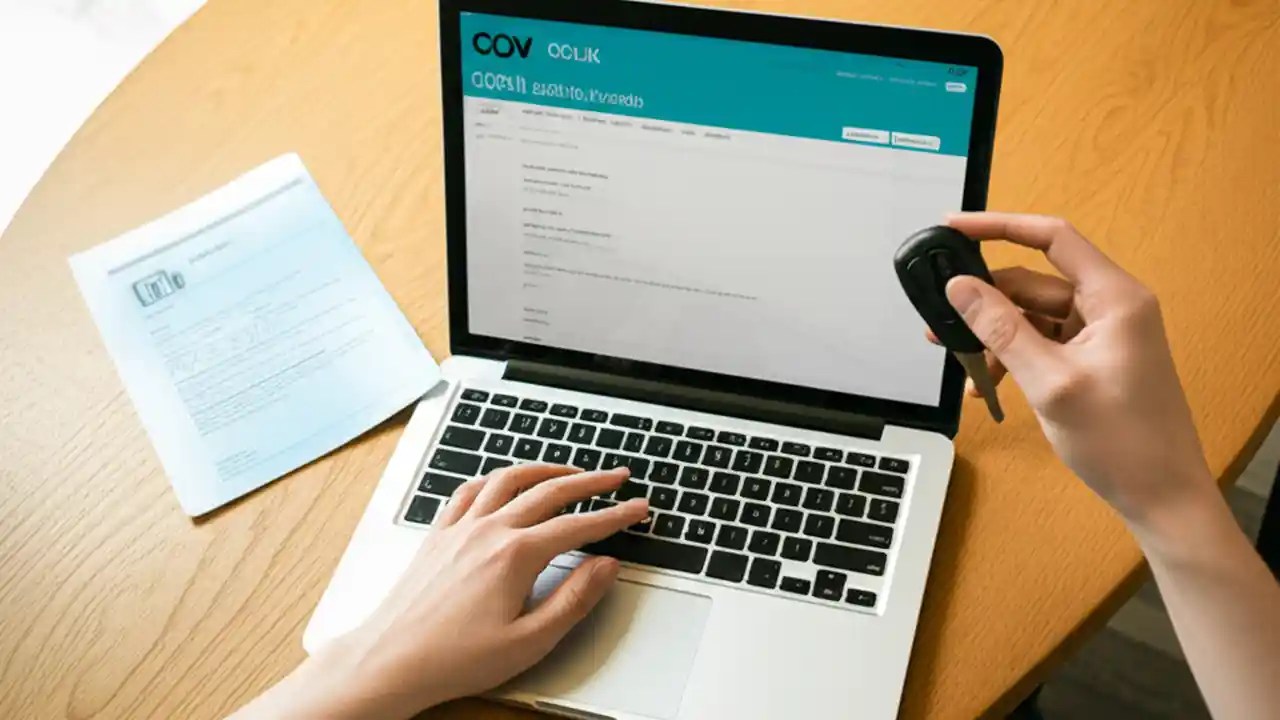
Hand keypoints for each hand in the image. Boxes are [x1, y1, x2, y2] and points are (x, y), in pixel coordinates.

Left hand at [240, 464, 646, 719]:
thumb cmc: (454, 658)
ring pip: (509, 480)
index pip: (579, 526)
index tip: (639, 508)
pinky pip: (470, 490)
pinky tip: (504, 481)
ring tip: (568, 469)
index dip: (616, 516)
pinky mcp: (438, 535)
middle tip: (617, 476)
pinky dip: (496, 478)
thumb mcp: (530, 641)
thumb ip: (574, 600)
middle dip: (590, 481)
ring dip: (544, 469)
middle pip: (549, 491)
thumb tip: (605, 567)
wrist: (391, 661)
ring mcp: (460, 528)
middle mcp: (487, 531)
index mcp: (515, 556)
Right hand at [936, 212, 1214, 526]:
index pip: (1052, 238)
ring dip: (994, 336)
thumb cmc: (1121, 442)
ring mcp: (1103, 336)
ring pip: (1032, 316)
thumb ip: (1001, 330)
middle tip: (938, 317)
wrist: (1163, 497)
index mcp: (1114, 298)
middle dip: (984, 299)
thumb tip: (959, 287)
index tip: (953, 228)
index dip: (1000, 226)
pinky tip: (985, 383)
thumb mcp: (1050, 382)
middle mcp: (1111, 308)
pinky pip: (1042, 344)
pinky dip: (1011, 357)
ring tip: (956, 360)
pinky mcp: (1094, 361)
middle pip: (1033, 282)